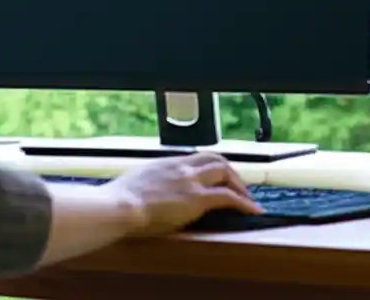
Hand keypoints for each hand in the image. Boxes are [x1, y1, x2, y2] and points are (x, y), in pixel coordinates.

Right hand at [106, 152, 262, 235]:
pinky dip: (244, 203)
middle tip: (238, 187)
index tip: (217, 176)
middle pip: (216, 160)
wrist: (118, 207)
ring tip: (248, 200)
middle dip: (230, 172)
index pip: (196, 158)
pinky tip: (253, 211)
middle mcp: (182, 167)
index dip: (211, 166)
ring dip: (239, 185)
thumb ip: (145, 184)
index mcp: (166, 163)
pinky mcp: (197, 199)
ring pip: (225, 173)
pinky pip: (228, 197)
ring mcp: (191, 181)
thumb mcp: (133, 184)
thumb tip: (142, 192)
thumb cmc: (116, 202)